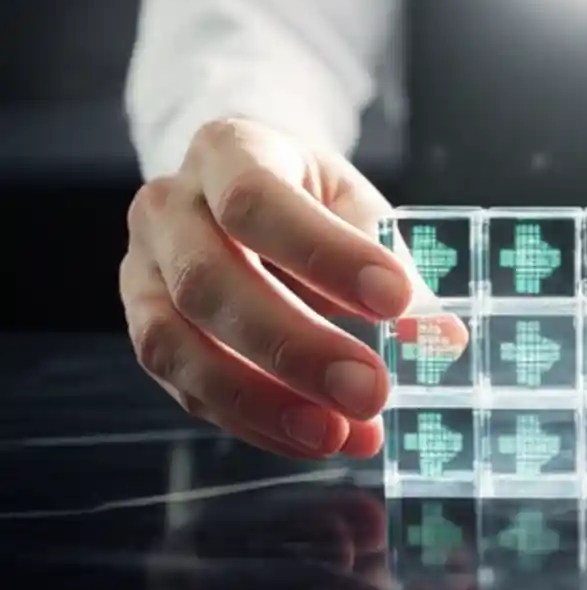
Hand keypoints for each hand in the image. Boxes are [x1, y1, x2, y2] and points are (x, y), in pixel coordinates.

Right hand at [121, 118, 464, 458]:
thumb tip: (441, 339)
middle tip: (370, 391)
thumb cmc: (308, 199)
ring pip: (177, 345)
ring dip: (262, 401)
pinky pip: (184, 388)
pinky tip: (312, 438)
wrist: (241, 190)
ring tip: (340, 435)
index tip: (395, 301)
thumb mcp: (355, 207)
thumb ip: (393, 265)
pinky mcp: (144, 330)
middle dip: (295, 348)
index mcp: (226, 151)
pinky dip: (252, 421)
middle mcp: (167, 207)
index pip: (257, 201)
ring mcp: (142, 270)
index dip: (325, 256)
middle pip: (209, 282)